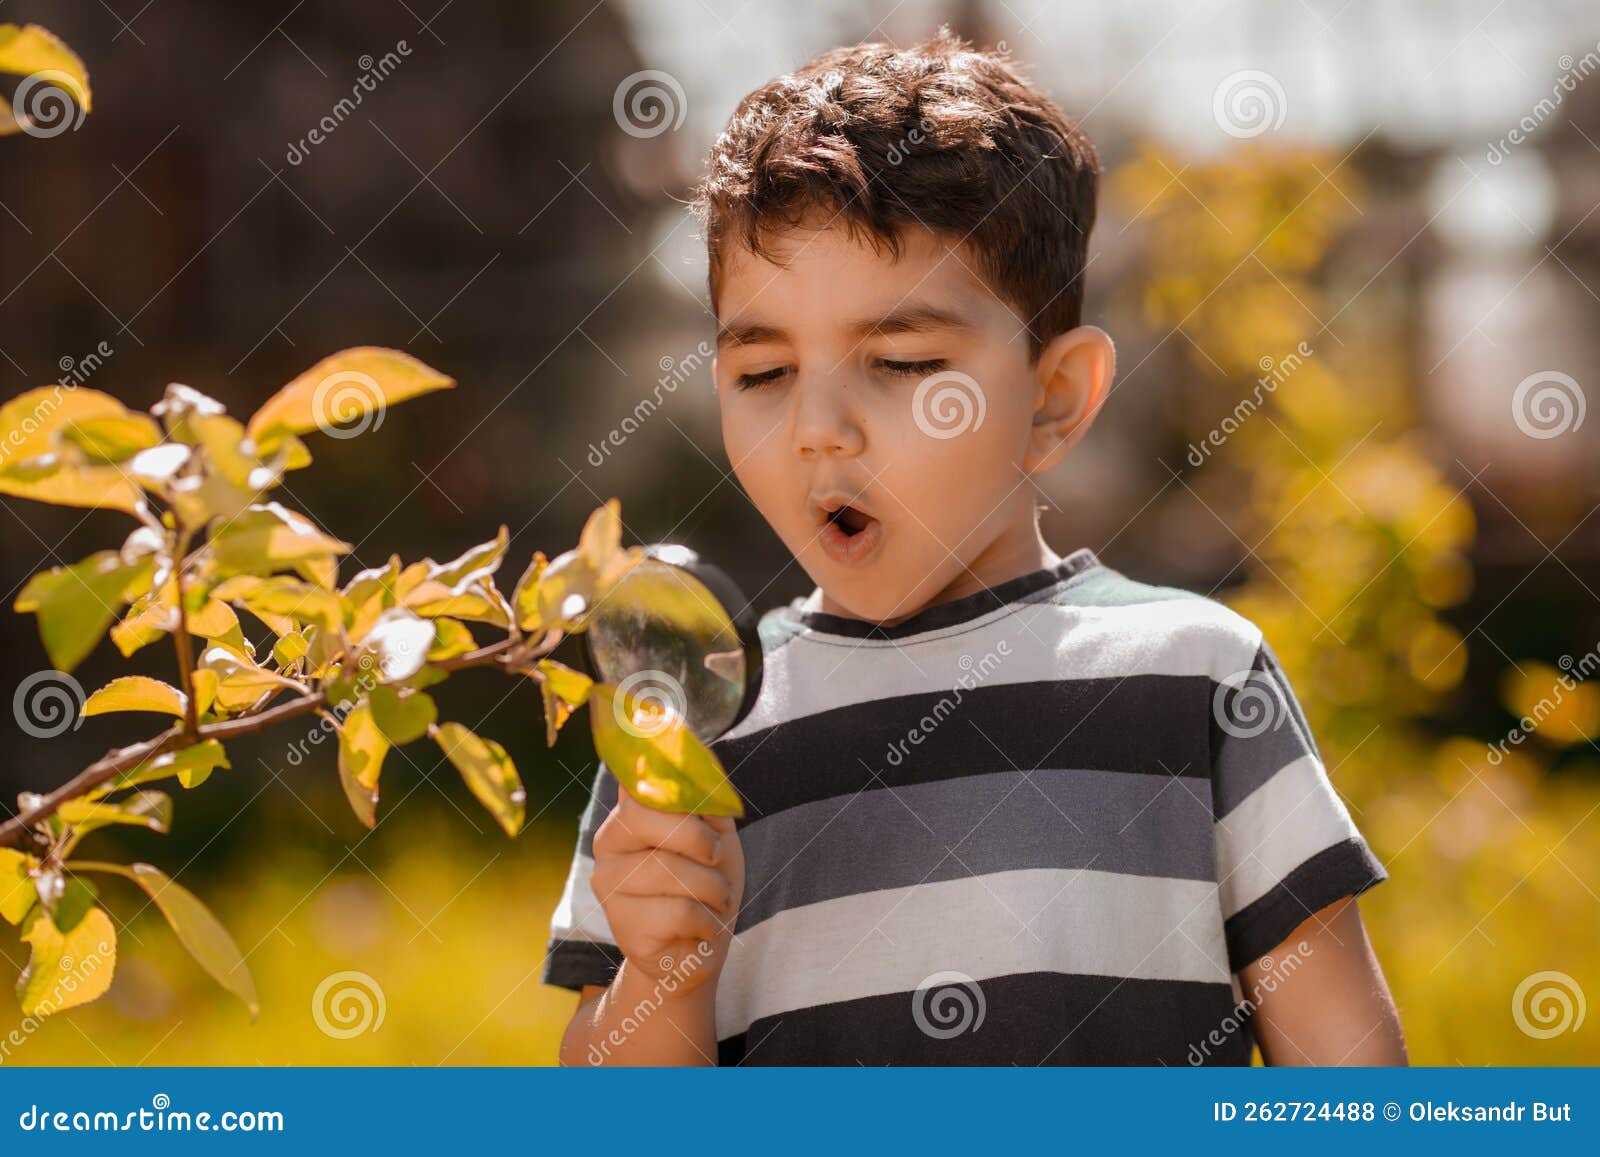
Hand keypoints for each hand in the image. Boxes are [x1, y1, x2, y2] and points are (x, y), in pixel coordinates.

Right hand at [590, 786, 743, 993]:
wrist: (701, 950)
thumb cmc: (708, 883)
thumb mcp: (717, 833)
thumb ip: (705, 799)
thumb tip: (696, 754)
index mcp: (629, 813)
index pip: (637, 780)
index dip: (665, 779)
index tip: (690, 785)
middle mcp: (609, 841)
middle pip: (646, 815)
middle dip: (699, 839)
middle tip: (715, 860)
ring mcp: (609, 882)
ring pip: (669, 868)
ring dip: (712, 888)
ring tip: (715, 901)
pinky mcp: (621, 923)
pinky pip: (677, 910)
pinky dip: (706, 921)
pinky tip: (701, 928)